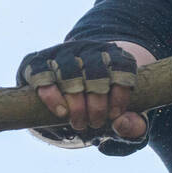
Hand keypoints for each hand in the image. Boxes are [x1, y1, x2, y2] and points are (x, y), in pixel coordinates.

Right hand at [17, 40, 147, 142]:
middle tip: (96, 123)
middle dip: (97, 105)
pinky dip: (53, 96)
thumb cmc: (100, 103)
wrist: (63, 86)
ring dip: (76, 104)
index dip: (120, 94)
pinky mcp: (38, 61)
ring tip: (79, 123)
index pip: (122, 67)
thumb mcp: (120, 113)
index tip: (115, 115)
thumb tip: (121, 124)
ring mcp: (62, 53)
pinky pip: (43, 75)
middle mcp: (87, 49)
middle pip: (96, 73)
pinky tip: (62, 113)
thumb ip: (133, 123)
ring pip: (70, 73)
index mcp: (113, 54)